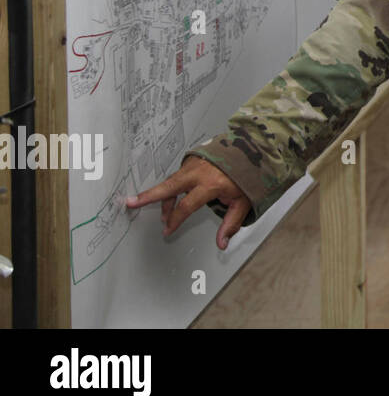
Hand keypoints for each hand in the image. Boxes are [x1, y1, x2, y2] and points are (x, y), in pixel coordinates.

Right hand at [126, 156, 251, 249]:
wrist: (249, 151)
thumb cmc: (246, 176)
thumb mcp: (244, 202)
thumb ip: (231, 223)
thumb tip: (222, 243)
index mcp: (211, 183)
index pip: (186, 206)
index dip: (175, 220)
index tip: (168, 230)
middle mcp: (199, 172)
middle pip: (168, 186)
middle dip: (148, 196)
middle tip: (131, 203)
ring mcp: (194, 165)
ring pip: (171, 181)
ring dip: (161, 196)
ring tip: (164, 214)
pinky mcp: (192, 161)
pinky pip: (177, 176)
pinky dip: (171, 187)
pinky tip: (173, 199)